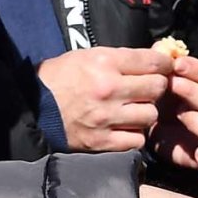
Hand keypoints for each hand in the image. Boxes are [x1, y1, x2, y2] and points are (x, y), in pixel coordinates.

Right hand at [36, 46, 170, 152]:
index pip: (152, 62)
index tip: (165, 67)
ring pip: (150, 115)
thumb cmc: (60, 78)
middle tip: (147, 89)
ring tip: (135, 109)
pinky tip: (126, 127)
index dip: (165, 64)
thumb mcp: (88, 56)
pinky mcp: (101, 141)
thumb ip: (123, 58)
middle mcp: (109, 89)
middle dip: (156, 87)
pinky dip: (135, 134)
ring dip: (146, 112)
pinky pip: (136, 140)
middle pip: (157, 88)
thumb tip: (158, 56)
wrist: (33, 108)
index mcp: (105, 62)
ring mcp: (106, 117)